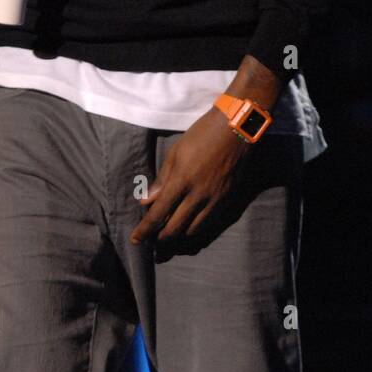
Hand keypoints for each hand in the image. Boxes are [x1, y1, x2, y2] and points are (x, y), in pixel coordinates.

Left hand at [130, 106, 249, 243]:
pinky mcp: (225, 200)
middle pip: (174, 228)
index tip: (135, 239)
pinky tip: (187, 228)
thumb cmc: (202, 135)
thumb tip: (145, 201)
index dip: (145, 230)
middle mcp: (198, 195)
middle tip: (150, 242)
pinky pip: (207, 223)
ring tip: (168, 236)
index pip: (158, 213)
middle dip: (159, 239)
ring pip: (192, 230)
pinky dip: (194, 229)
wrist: (236, 129)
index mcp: (181, 181)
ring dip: (177, 237)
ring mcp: (213, 200)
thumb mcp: (176, 152)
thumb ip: (162, 180)